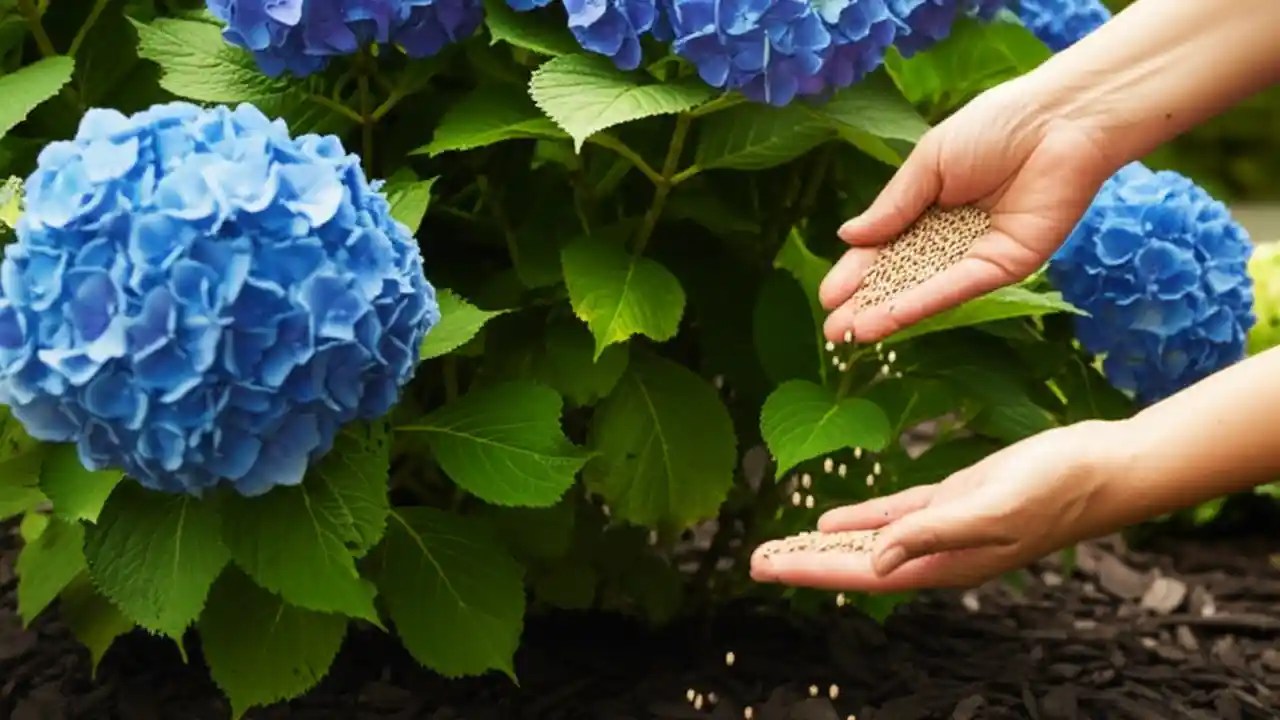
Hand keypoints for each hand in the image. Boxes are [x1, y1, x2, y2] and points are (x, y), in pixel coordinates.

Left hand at [750, 421, 1129, 591]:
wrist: (1099, 467)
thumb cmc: (1054, 489)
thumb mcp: (989, 510)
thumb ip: (931, 535)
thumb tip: (875, 563)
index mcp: (942, 564)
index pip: (860, 573)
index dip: (811, 570)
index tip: (766, 567)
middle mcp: (937, 553)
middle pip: (855, 562)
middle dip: (806, 561)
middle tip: (756, 560)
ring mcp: (945, 527)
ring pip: (870, 540)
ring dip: (826, 541)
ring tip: (782, 543)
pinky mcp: (954, 499)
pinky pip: (895, 514)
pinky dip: (862, 516)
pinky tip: (832, 516)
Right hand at [819, 77, 1117, 343]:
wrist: (1058, 121)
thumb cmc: (996, 126)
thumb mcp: (928, 163)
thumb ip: (893, 205)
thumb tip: (849, 236)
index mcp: (929, 206)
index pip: (885, 246)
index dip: (857, 271)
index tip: (828, 294)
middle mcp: (951, 237)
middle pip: (901, 276)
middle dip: (866, 303)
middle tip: (832, 331)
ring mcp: (977, 254)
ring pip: (924, 289)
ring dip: (888, 314)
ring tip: (850, 334)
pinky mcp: (1004, 265)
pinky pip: (957, 287)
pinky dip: (922, 303)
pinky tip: (890, 318)